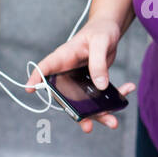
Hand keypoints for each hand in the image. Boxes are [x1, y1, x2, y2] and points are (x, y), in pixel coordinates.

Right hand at [27, 18, 134, 132]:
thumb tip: (100, 86)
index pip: (45, 67)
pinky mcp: (92, 82)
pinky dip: (115, 96)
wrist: (109, 29)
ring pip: (85, 102)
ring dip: (99, 113)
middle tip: (88, 127)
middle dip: (78, 113)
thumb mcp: (101, 42)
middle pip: (67, 96)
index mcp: (64, 57)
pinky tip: (128, 89)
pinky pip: (101, 95)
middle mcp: (68, 71)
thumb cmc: (100, 30)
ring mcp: (80, 79)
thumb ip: (98, 63)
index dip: (36, 78)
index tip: (29, 89)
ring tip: (113, 122)